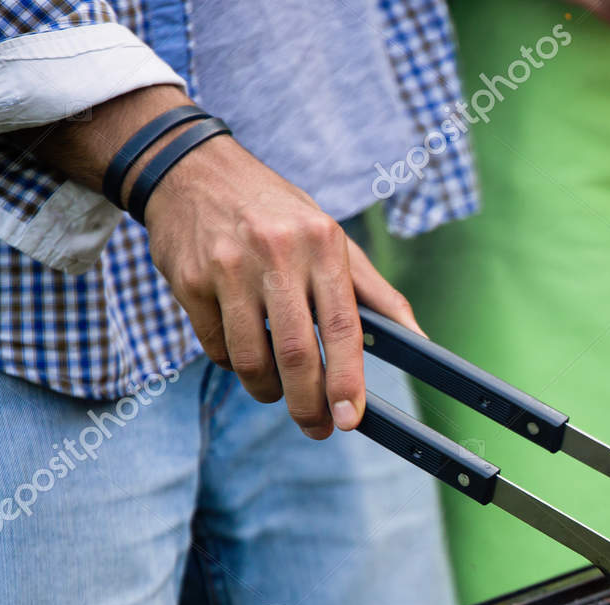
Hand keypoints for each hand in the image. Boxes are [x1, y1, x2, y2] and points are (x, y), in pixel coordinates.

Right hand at [142, 136, 421, 438]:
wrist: (191, 170)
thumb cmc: (276, 213)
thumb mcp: (332, 238)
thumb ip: (375, 292)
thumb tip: (419, 339)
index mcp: (321, 244)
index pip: (342, 326)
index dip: (347, 379)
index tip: (350, 418)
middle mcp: (275, 253)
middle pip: (296, 353)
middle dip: (308, 404)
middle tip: (317, 428)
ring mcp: (228, 267)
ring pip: (251, 359)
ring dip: (268, 390)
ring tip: (277, 391)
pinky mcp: (190, 281)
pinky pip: (217, 348)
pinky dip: (234, 363)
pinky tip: (244, 349)